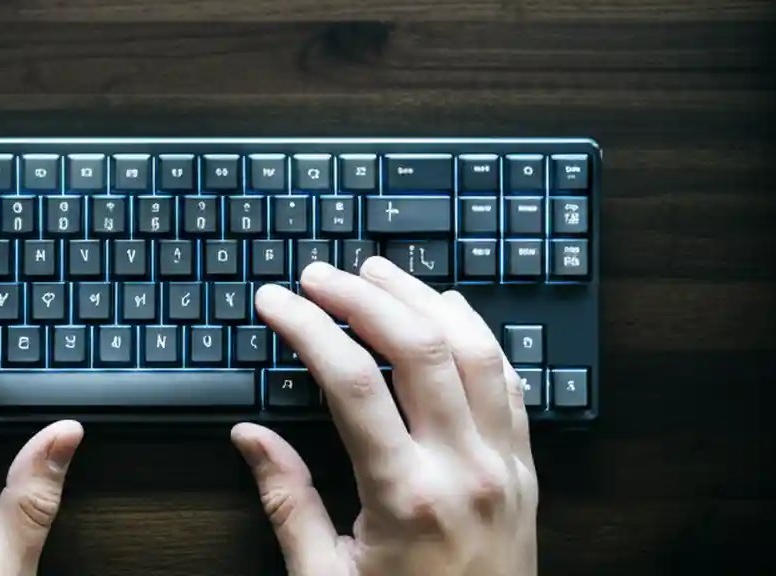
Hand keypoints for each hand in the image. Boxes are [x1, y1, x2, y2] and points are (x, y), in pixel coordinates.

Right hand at [232, 257, 536, 575]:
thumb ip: (288, 502)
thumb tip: (250, 437)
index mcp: (406, 497)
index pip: (352, 380)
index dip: (308, 327)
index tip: (276, 302)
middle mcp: (463, 469)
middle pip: (418, 346)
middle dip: (363, 295)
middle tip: (320, 275)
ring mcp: (504, 465)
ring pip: (475, 349)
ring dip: (425, 299)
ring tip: (380, 273)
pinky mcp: (526, 470)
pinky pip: (510, 381)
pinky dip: (479, 335)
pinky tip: (449, 315)